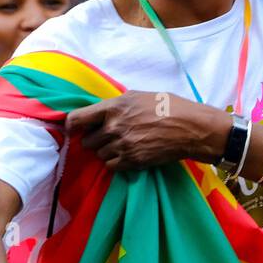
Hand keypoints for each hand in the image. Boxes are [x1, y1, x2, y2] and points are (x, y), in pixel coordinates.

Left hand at [65, 91, 226, 170]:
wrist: (190, 128)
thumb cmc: (167, 107)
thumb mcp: (138, 96)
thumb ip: (115, 106)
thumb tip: (97, 113)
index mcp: (113, 107)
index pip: (76, 120)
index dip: (72, 126)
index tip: (74, 129)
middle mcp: (114, 127)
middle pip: (87, 141)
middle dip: (95, 139)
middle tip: (108, 136)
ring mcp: (122, 146)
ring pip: (99, 154)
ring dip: (107, 151)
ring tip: (123, 144)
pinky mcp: (132, 161)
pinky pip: (111, 166)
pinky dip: (116, 162)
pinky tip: (128, 154)